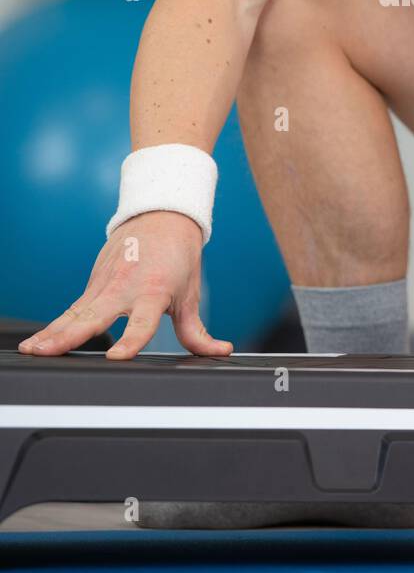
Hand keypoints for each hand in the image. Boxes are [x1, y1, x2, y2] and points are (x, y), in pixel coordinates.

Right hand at [17, 210, 233, 360]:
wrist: (162, 216)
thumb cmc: (178, 256)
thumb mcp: (190, 294)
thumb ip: (196, 331)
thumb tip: (220, 351)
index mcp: (153, 291)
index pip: (141, 322)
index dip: (130, 340)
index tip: (117, 356)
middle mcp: (124, 287)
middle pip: (95, 316)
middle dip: (71, 335)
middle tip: (51, 351)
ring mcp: (105, 283)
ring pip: (75, 313)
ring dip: (53, 332)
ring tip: (33, 350)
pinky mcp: (93, 283)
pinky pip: (72, 309)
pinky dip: (54, 325)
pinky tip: (37, 342)